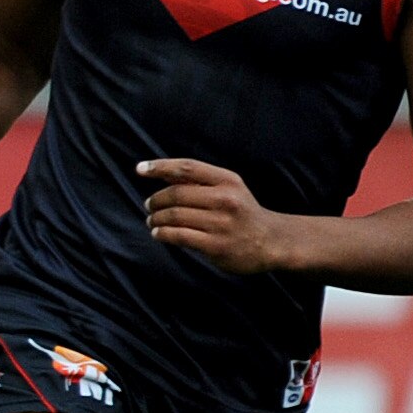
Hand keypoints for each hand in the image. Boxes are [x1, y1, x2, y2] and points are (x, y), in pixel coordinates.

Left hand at [140, 158, 292, 273]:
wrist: (272, 241)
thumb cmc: (241, 211)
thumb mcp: (229, 188)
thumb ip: (198, 180)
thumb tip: (158, 171)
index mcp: (228, 180)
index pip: (187, 167)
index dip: (160, 166)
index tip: (140, 169)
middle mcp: (226, 199)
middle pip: (176, 194)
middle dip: (156, 200)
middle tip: (149, 206)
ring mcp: (221, 223)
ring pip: (174, 216)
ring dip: (156, 218)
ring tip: (152, 221)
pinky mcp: (216, 245)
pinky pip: (179, 236)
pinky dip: (163, 234)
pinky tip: (159, 233)